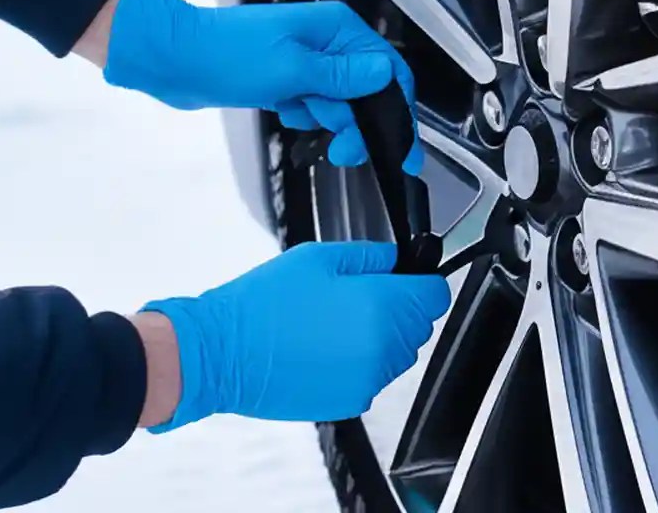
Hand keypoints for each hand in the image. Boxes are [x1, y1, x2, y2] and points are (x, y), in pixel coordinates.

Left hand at [101, 0, 421, 172]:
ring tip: (299, 116)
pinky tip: (285, 111)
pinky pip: (315, 105)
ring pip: (341, 103)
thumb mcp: (292, 70)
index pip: (387, 68)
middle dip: (356, 122)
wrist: (174, 58)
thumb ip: (343, 77)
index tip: (398, 143)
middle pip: (366, 91)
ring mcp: (307, 60)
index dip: (395, 106)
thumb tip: (383, 76)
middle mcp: (326, 41)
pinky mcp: (289, 78)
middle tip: (343, 149)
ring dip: (326, 119)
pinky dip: (304, 116)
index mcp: (336, 28)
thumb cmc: (225, 54)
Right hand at [139, 242, 449, 429]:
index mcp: (381, 307)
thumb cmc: (263, 304)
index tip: (408, 280)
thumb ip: (370, 256)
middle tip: (357, 298)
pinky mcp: (350, 402)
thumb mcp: (318, 258)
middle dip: (399, 310)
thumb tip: (396, 260)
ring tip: (334, 324)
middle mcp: (382, 348)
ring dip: (380, 339)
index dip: (422, 283)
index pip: (434, 296)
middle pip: (418, 326)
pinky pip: (373, 378)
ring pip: (397, 355)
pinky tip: (324, 350)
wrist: (222, 353)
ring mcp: (368, 379)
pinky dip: (360, 365)